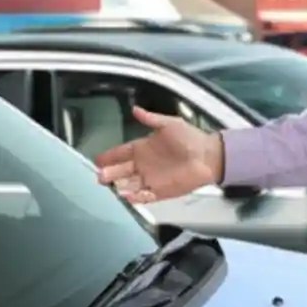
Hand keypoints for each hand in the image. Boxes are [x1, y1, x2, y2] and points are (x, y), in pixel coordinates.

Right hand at [94, 106, 223, 203]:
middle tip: (99, 175)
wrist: (208, 156)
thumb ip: (151, 119)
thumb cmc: (190, 138)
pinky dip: (135, 197)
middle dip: (109, 173)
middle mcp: (144, 164)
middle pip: (121, 170)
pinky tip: (126, 196)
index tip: (97, 159)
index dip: (110, 156)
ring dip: (119, 186)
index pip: (122, 153)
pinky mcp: (160, 191)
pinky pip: (144, 196)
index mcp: (144, 148)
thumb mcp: (169, 124)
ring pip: (129, 184)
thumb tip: (135, 109)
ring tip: (109, 186)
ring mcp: (151, 179)